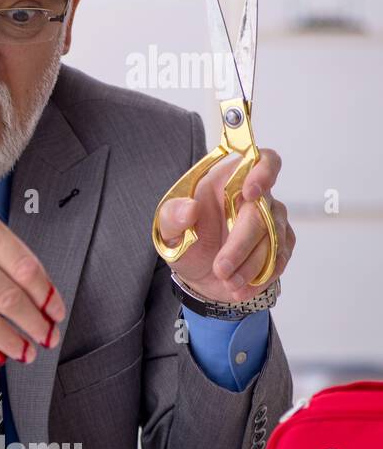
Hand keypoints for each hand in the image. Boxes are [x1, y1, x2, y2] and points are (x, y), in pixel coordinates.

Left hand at [155, 147, 294, 302]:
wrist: (197, 274)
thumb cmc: (184, 239)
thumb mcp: (167, 229)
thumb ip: (172, 216)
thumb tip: (189, 208)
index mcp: (228, 180)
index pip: (261, 160)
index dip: (263, 171)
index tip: (250, 191)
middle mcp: (256, 196)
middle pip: (262, 213)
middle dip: (241, 245)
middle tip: (221, 269)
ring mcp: (273, 220)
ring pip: (274, 240)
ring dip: (250, 266)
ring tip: (228, 283)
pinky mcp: (281, 244)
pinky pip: (280, 258)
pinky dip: (262, 276)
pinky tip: (242, 287)